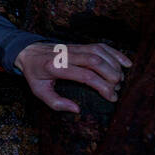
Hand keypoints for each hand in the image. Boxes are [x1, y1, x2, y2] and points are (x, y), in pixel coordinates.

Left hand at [13, 42, 131, 113]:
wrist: (28, 52)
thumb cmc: (35, 74)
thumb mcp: (39, 91)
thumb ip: (56, 102)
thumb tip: (76, 109)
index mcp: (55, 67)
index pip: (85, 75)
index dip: (102, 86)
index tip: (112, 97)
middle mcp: (66, 55)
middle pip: (95, 62)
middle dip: (111, 76)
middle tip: (117, 89)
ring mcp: (74, 48)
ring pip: (99, 52)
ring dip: (114, 65)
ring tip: (120, 80)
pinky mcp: (80, 45)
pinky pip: (100, 46)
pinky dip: (115, 53)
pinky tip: (126, 63)